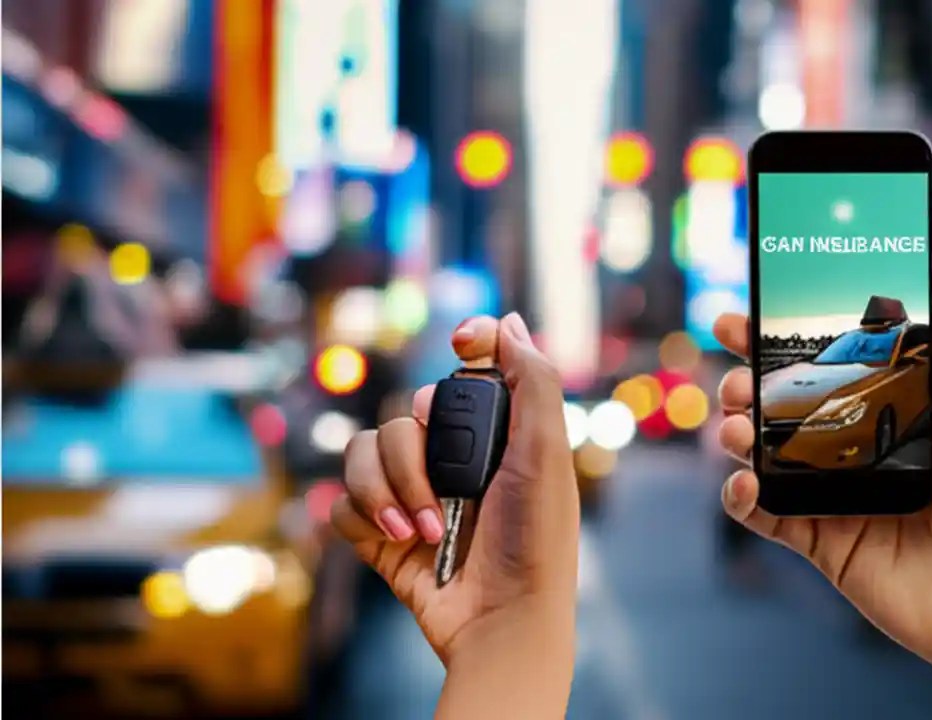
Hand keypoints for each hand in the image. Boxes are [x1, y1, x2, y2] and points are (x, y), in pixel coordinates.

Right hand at [331, 313, 578, 664]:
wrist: (502, 620)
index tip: (461, 343)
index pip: (467, 375)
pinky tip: (397, 541)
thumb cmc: (536, 538)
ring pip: (364, 454)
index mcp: (496, 440)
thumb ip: (531, 381)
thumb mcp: (547, 452)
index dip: (465, 348)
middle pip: (406, 416)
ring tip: (422, 529)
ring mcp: (414, 499)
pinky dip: (362, 518)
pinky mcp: (381, 538)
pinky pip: (342, 503)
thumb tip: (509, 322)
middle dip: (417, 452)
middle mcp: (453, 463)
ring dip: (388, 489)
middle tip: (446, 486)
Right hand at [714, 297, 931, 677]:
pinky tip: (744, 484)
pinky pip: (766, 516)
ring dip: (739, 436)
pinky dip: (742, 499)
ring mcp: (831, 497)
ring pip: (764, 457)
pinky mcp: (818, 542)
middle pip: (784, 408)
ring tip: (735, 429)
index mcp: (889, 418)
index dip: (787, 344)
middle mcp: (853, 452)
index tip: (753, 316)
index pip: (830, 370)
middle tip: (735, 380)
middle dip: (748, 385)